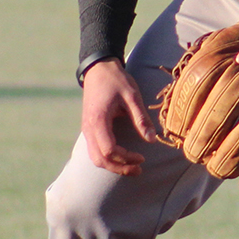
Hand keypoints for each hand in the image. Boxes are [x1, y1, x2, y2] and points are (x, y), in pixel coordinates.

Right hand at [79, 58, 161, 174]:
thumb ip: (141, 119)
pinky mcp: (88, 129)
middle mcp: (88, 128)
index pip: (109, 150)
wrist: (98, 68)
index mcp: (98, 120)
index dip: (126, 158)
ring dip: (113, 166)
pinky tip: (122, 158)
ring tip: (132, 167)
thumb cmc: (116, 80)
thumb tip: (152, 140)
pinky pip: (95, 151)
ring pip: (96, 158)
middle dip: (120, 168)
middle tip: (139, 170)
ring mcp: (86, 130)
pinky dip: (108, 159)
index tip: (142, 157)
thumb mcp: (132, 96)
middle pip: (100, 160)